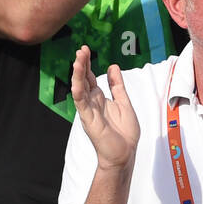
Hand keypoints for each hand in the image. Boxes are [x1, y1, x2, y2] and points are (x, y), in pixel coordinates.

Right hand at [70, 45, 138, 168]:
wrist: (125, 154)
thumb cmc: (124, 133)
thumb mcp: (124, 103)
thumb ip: (117, 86)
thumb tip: (112, 66)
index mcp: (100, 98)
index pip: (90, 77)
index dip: (87, 64)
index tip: (86, 50)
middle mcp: (92, 102)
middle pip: (84, 80)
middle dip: (82, 64)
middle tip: (81, 49)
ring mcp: (89, 110)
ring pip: (80, 89)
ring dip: (78, 74)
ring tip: (77, 59)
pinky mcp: (89, 120)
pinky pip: (81, 104)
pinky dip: (79, 92)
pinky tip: (77, 82)